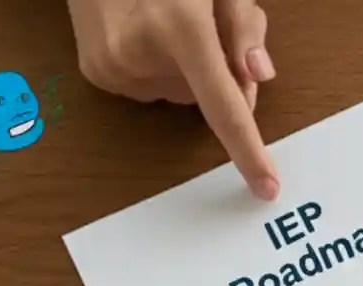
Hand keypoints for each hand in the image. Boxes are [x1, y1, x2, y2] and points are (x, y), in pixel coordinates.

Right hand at [68, 0, 279, 198]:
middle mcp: (140, 53)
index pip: (223, 105)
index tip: (267, 187)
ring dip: (183, 69)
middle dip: (216, 73)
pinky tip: (142, 32)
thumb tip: (258, 77)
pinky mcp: (95, 74)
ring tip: (163, 21)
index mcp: (180, 27)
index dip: (248, 150)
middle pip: (205, 97)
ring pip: (177, 96)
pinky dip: (155, 70)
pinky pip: (148, 91)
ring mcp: (112, 68)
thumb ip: (244, 26)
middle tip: (202, 24)